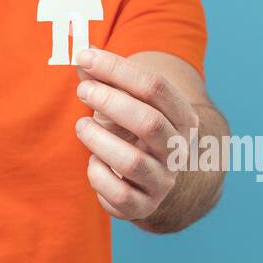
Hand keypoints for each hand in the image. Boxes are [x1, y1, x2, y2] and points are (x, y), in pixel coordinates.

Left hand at [72, 48, 200, 222]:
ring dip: (99, 140)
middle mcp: (177, 149)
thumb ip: (104, 78)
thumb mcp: (124, 100)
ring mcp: (162, 180)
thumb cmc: (131, 129)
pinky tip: (93, 162)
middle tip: (83, 90)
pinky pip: (118, 194)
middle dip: (111, 102)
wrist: (153, 180)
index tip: (84, 57)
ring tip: (81, 125)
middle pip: (149, 122)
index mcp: (181, 116)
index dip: (117, 69)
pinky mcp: (143, 206)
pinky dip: (98, 175)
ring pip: (132, 162)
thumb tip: (82, 55)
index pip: (154, 86)